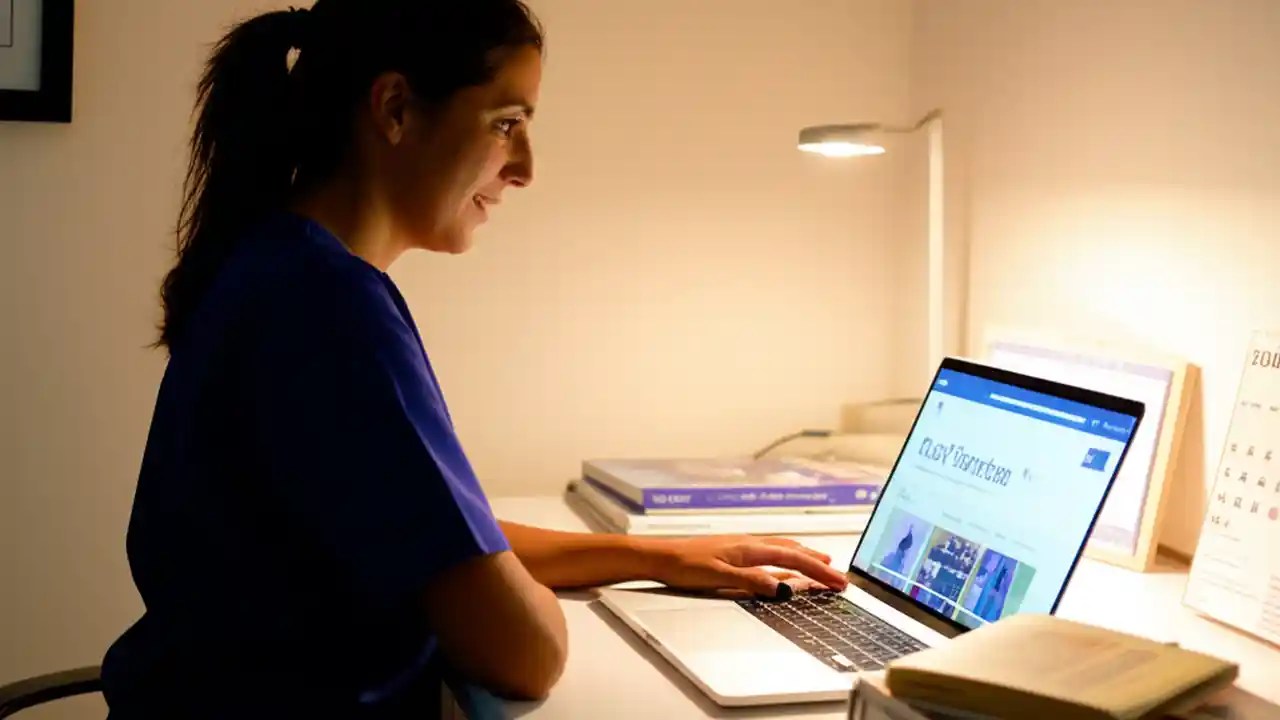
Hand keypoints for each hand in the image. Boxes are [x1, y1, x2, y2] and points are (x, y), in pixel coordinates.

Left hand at [644, 535, 848, 598]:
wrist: (659, 556)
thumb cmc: (685, 565)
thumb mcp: (719, 577)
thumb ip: (753, 581)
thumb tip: (785, 587)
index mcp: (750, 548)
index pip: (793, 559)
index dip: (818, 570)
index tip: (838, 582)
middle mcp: (750, 543)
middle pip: (793, 552)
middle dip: (818, 564)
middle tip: (840, 578)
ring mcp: (743, 546)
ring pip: (783, 550)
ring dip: (805, 557)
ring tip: (822, 563)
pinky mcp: (735, 552)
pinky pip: (771, 553)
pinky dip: (787, 557)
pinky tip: (786, 563)